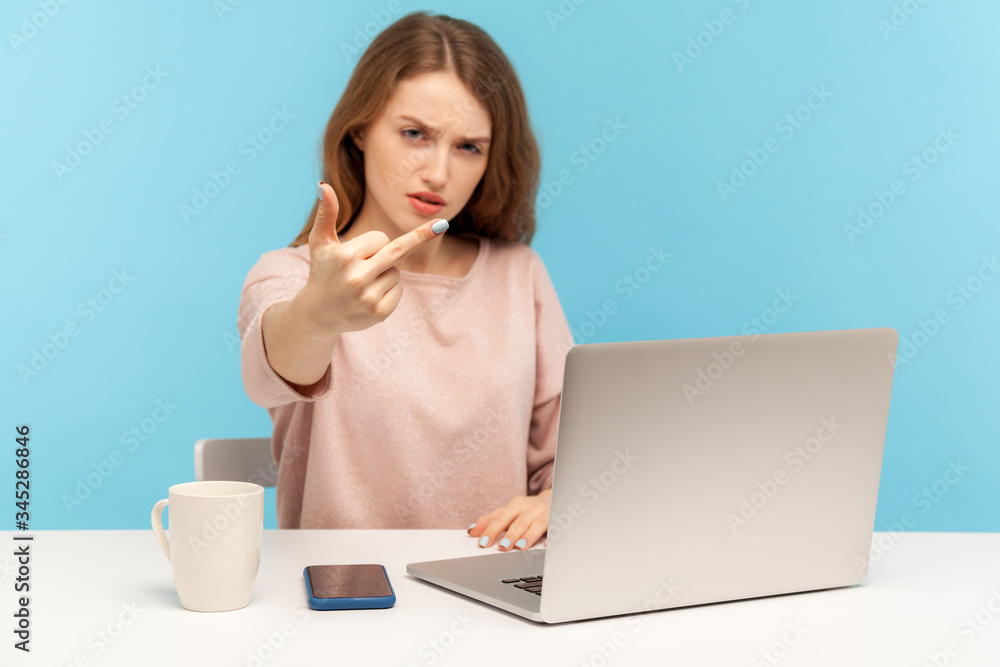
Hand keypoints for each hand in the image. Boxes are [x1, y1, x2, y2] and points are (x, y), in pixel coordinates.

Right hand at [295, 181, 447, 337]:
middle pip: (399, 251)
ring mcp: (368, 299)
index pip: (381, 238)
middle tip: (439, 225)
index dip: (373, 243)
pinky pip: (399, 290)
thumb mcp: (320, 242)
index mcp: (345, 257)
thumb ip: (325, 213)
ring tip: (362, 283)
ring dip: (386, 273)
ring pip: (397, 272)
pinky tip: (369, 296)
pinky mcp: (379, 314)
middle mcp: (357, 279)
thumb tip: (325, 186)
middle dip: (419, 237)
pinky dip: (390, 290)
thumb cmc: (322, 271)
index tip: (359, 252)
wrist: (317, 314)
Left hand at [467, 489, 551, 550]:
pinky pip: (555, 527)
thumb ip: (491, 520)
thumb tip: (472, 531)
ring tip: (520, 547)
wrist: (554, 497)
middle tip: (502, 547)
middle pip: (519, 522)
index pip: (501, 518)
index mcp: (516, 505)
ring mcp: (544, 513)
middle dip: (510, 535)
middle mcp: (530, 508)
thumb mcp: (509, 511)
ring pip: (536, 525)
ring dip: (528, 536)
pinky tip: (546, 544)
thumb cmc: (528, 509)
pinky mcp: (557, 519)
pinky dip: (551, 536)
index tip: (483, 542)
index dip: (492, 530)